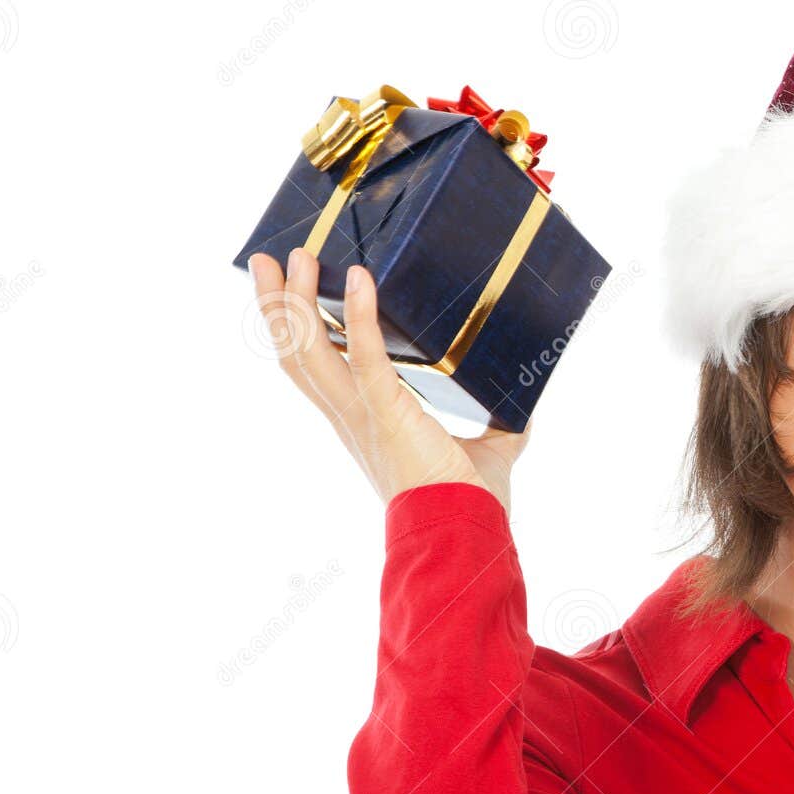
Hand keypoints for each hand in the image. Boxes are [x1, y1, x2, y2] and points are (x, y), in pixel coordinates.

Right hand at [247, 247, 531, 512]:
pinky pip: (366, 358)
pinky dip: (359, 317)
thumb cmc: (472, 506)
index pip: (318, 372)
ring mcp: (364, 418)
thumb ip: (499, 428)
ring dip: (298, 302)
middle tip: (268, 260)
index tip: (289, 292)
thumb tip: (525, 407)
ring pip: (309, 354)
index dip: (298, 333)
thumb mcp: (488, 453)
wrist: (469, 537)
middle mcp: (353, 420)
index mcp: (367, 425)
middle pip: (296, 356)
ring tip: (298, 255)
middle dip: (277, 306)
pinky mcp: (387, 414)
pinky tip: (360, 279)